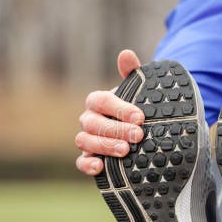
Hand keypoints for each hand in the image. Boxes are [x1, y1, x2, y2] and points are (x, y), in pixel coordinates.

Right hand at [75, 50, 144, 175]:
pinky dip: (87, 165)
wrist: (138, 129)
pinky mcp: (89, 158)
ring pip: (85, 141)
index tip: (140, 117)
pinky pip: (81, 163)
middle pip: (94, 123)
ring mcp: (87, 139)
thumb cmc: (136, 107)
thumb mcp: (138, 90)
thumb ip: (132, 73)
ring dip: (104, 146)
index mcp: (98, 101)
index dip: (120, 109)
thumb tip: (126, 54)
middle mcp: (89, 119)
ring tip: (126, 151)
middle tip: (138, 135)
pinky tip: (100, 167)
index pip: (102, 101)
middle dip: (116, 129)